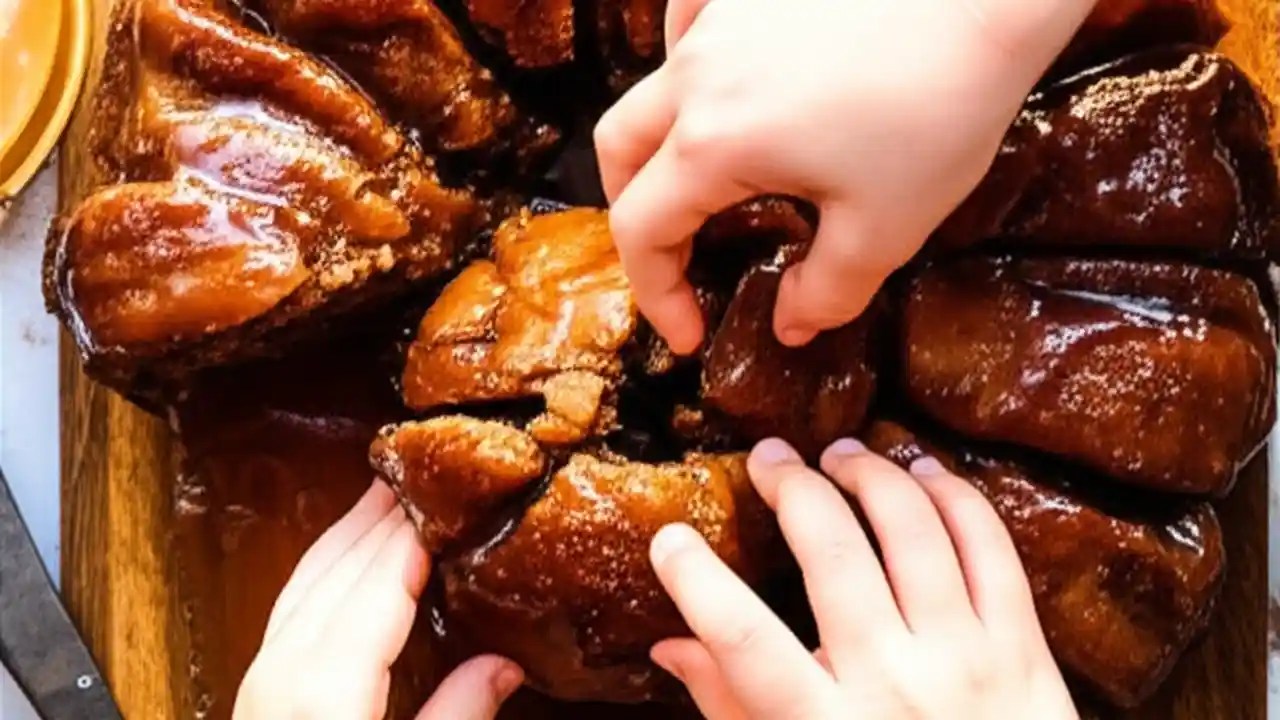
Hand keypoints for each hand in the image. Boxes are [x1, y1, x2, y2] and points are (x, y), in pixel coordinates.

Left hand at [233, 480, 523, 719]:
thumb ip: (457, 715)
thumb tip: (505, 665)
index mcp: (327, 683)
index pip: (383, 578)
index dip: (418, 530)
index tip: (453, 490)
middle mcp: (285, 667)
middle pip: (341, 565)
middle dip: (383, 515)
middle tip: (424, 469)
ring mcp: (261, 676)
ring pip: (309, 576)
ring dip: (350, 532)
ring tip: (386, 496)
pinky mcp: (257, 691)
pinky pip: (292, 602)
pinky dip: (325, 566)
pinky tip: (345, 561)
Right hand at [595, 0, 1095, 351]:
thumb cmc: (939, 105)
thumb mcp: (886, 226)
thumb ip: (825, 292)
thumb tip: (791, 324)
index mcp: (713, 144)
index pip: (640, 230)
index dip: (655, 294)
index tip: (690, 333)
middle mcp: (696, 74)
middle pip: (619, 151)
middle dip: (634, 213)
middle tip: (677, 256)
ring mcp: (719, 17)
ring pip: (653, 85)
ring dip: (659, 142)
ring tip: (707, 175)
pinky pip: (690, 24)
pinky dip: (689, 67)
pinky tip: (731, 83)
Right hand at [647, 438, 1077, 718]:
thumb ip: (731, 708)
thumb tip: (671, 645)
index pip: (743, 640)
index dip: (697, 580)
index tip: (670, 538)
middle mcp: (894, 685)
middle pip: (832, 555)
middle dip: (792, 487)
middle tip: (769, 459)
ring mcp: (966, 660)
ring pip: (914, 531)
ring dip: (872, 476)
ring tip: (841, 456)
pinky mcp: (1024, 649)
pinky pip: (991, 548)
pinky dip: (954, 497)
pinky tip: (922, 474)